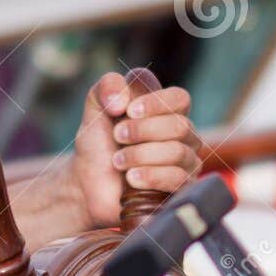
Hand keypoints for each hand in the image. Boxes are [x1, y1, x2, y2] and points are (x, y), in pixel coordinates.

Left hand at [71, 71, 203, 228]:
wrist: (89, 184)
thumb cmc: (99, 144)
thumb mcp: (96, 107)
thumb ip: (107, 86)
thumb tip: (122, 100)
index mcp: (167, 112)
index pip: (180, 98)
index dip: (156, 103)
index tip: (129, 111)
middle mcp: (183, 136)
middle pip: (179, 126)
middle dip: (142, 130)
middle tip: (117, 136)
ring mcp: (186, 163)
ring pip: (177, 152)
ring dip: (140, 154)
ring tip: (117, 161)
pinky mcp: (181, 189)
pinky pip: (178, 178)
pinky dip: (150, 175)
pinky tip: (131, 178)